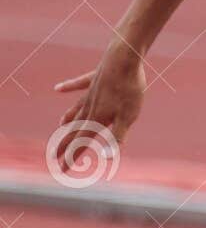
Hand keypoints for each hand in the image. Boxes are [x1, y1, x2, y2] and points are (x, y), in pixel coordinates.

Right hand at [52, 40, 146, 174]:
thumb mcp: (128, 117)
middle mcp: (91, 107)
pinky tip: (59, 88)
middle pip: (75, 128)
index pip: (83, 142)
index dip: (73, 157)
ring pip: (77, 109)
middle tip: (54, 156)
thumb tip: (107, 157)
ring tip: (61, 125)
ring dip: (69, 118)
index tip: (61, 169)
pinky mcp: (95, 79)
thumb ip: (116, 137)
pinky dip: (69, 87)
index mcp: (98, 118)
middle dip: (65, 144)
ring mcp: (92, 92)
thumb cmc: (129, 89)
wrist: (124, 58)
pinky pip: (79, 84)